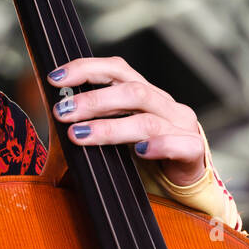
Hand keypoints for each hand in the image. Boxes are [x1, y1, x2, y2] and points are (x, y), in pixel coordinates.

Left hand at [47, 56, 206, 186]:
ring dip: (110, 127)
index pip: (117, 69)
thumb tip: (58, 115)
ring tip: (80, 134)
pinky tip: (140, 152)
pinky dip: (159, 146)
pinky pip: (179, 145)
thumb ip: (96, 121)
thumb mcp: (118, 133)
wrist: (184, 178)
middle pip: (132, 92)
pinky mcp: (193, 152)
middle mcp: (164, 105)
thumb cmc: (146, 154)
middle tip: (63, 112)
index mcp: (145, 94)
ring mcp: (182, 127)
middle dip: (93, 100)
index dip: (86, 69)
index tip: (55, 79)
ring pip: (147, 120)